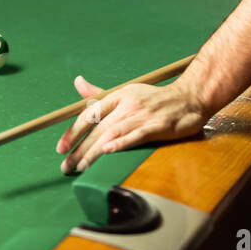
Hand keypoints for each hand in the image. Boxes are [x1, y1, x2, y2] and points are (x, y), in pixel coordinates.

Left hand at [56, 75, 209, 173]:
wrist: (189, 99)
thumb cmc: (154, 99)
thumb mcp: (126, 92)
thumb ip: (100, 94)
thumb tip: (78, 82)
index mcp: (118, 96)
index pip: (89, 114)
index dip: (73, 132)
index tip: (60, 148)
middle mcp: (127, 104)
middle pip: (98, 128)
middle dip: (80, 149)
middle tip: (66, 166)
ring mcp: (142, 114)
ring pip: (112, 134)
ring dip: (94, 152)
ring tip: (80, 167)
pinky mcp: (157, 125)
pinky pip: (136, 135)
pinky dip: (120, 143)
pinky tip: (107, 152)